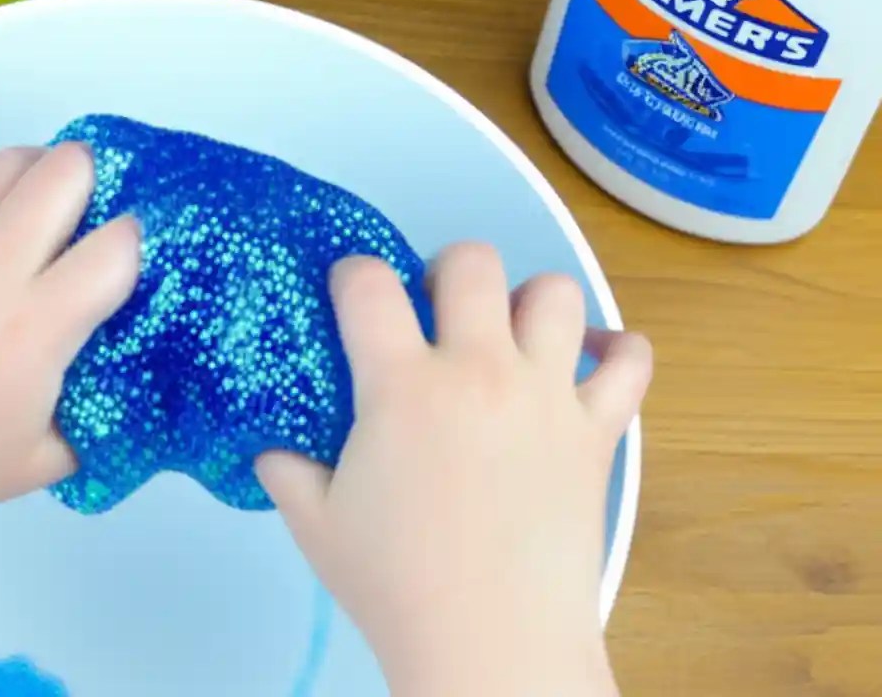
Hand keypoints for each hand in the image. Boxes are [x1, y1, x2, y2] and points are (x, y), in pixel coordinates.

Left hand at [0, 144, 139, 527]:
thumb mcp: (50, 460)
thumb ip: (104, 415)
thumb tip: (137, 380)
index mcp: (38, 326)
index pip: (118, 242)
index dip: (139, 247)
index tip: (134, 272)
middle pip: (67, 167)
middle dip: (100, 183)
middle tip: (98, 225)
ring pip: (10, 160)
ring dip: (43, 176)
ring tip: (52, 217)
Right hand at [256, 244, 650, 695]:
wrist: (490, 641)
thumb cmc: (396, 585)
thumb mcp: (315, 525)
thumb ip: (285, 470)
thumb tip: (272, 446)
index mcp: (401, 385)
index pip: (368, 283)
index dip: (352, 274)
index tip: (352, 292)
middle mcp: (479, 370)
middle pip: (471, 261)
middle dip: (445, 270)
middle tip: (435, 311)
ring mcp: (546, 395)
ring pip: (555, 293)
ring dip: (528, 303)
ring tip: (510, 337)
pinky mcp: (597, 430)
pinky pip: (631, 360)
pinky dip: (616, 350)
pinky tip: (589, 361)